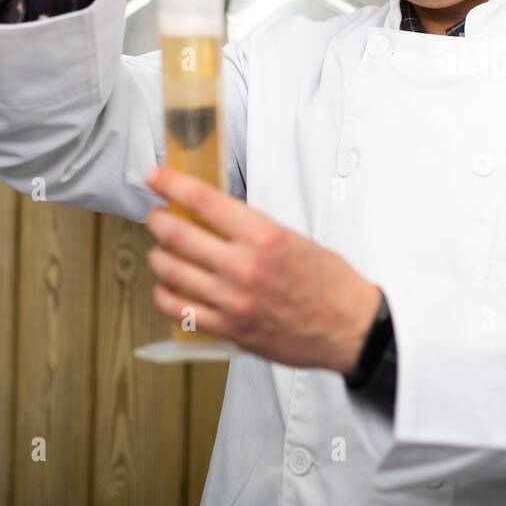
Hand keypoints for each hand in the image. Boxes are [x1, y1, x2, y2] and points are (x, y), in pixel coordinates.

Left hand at [143, 166, 382, 372]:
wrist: (348, 326)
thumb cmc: (329, 283)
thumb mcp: (294, 238)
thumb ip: (252, 228)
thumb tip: (214, 216)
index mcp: (264, 237)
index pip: (203, 201)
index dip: (171, 183)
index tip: (157, 177)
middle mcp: (243, 267)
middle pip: (177, 235)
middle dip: (158, 220)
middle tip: (157, 216)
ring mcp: (232, 300)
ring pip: (170, 271)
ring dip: (159, 255)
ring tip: (162, 251)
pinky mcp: (228, 328)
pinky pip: (177, 310)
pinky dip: (164, 294)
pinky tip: (169, 287)